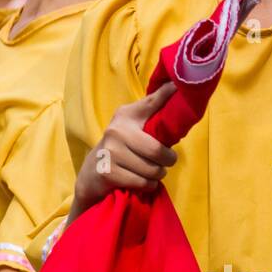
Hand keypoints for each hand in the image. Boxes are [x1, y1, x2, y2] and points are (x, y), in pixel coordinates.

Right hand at [74, 80, 176, 208]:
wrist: (92, 173)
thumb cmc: (121, 149)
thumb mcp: (133, 127)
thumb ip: (153, 112)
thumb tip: (176, 89)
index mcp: (126, 115)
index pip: (152, 102)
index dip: (167, 93)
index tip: (178, 85)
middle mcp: (117, 130)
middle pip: (157, 150)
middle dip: (168, 160)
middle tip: (166, 162)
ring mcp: (111, 151)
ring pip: (152, 169)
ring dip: (157, 175)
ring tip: (151, 172)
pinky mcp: (108, 172)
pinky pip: (142, 182)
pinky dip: (148, 185)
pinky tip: (143, 181)